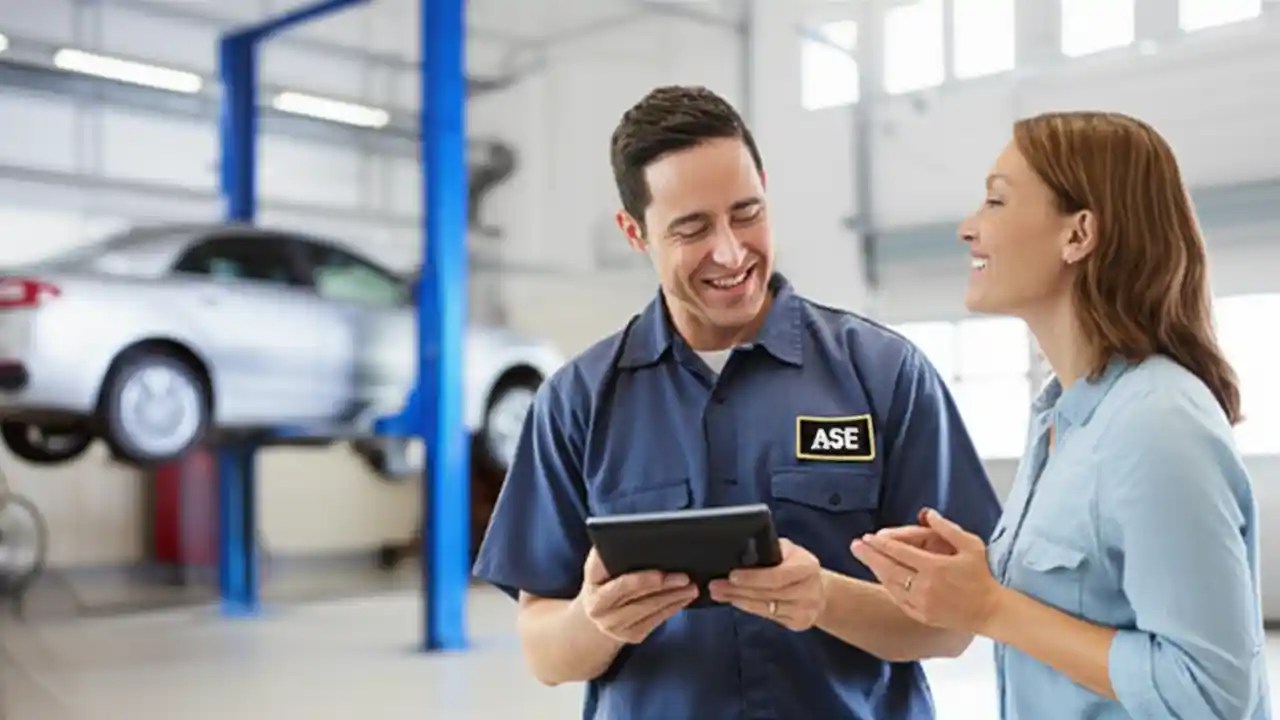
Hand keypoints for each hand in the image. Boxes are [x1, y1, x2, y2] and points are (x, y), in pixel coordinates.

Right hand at [577, 547, 698, 643]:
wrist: (598, 612)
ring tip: (691, 586)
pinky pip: (655, 621)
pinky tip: (685, 598)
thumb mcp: (603, 564)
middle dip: (660, 585)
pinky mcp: (631, 635)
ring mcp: (613, 625)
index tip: (659, 573)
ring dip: (672, 597)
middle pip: (632, 594)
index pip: (609, 574)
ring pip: (647, 609)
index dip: (637, 577)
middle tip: (684, 577)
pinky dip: (672, 608)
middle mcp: (597, 606)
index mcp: (591, 580)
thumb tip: (639, 539)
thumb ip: (614, 552)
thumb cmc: (607, 578)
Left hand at [707, 539, 825, 630]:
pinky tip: (734, 601)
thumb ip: (769, 551)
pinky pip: (768, 616)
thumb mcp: (788, 550)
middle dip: (738, 590)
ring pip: (765, 607)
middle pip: (768, 594)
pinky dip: (749, 608)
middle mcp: (810, 590)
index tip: (731, 576)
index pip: (778, 576)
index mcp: (808, 566)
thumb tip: (738, 552)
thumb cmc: (796, 564)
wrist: (820, 589)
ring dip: (739, 601)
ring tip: (719, 594)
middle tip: (715, 586)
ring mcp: (806, 610)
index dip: (753, 578)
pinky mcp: (799, 623)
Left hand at [850, 508, 1002, 634]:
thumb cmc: (981, 576)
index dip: (882, 544)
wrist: (990, 611)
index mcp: (935, 567)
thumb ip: (946, 528)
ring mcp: (921, 603)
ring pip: (891, 585)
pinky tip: (881, 577)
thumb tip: (927, 514)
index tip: (869, 537)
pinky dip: (887, 587)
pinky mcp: (921, 615)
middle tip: (856, 545)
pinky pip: (898, 599)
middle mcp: (924, 586)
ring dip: (876, 570)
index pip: (901, 552)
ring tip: (864, 558)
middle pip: (889, 568)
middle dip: (870, 555)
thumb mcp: (970, 545)